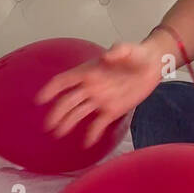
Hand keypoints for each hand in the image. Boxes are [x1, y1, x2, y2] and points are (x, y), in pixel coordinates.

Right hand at [34, 41, 160, 146]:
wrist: (153, 65)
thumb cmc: (137, 54)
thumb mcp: (129, 49)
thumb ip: (118, 50)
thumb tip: (106, 55)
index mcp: (89, 71)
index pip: (65, 80)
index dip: (52, 89)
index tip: (40, 100)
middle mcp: (90, 87)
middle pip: (68, 101)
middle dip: (58, 112)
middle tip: (49, 125)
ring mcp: (100, 99)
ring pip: (79, 113)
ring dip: (69, 122)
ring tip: (59, 133)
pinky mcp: (112, 110)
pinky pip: (99, 124)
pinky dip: (92, 133)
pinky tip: (86, 143)